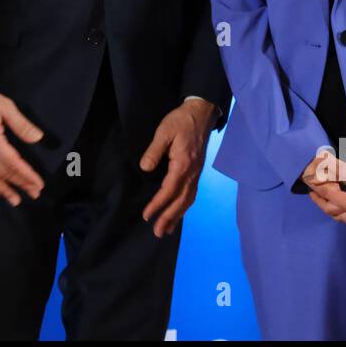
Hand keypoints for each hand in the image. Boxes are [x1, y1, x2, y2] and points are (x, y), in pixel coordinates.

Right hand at [0, 78, 44, 206]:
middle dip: (20, 185)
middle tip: (34, 195)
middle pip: (3, 174)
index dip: (27, 176)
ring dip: (4, 190)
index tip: (39, 185)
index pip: (13, 164)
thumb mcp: (5, 106)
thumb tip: (38, 139)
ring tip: (16, 201)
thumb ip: (21, 124)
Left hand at [139, 98, 218, 237]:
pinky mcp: (196, 172)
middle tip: (157, 232)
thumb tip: (145, 168)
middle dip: (169, 217)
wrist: (201, 114)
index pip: (169, 190)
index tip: (146, 215)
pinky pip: (191, 194)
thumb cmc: (180, 121)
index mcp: (183, 164)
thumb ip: (154, 150)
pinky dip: (184, 207)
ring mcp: (196, 173)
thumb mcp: (164, 131)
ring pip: (188, 200)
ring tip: (167, 230)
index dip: (158, 204)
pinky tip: (178, 212)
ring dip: (177, 216)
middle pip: (181, 200)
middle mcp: (192, 173)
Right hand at [300, 150, 345, 234]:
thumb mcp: (329, 162)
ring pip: (345, 219)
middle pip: (345, 217)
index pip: (344, 203)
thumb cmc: (319, 164)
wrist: (307, 169)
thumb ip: (342, 169)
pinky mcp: (333, 208)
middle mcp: (327, 203)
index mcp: (326, 192)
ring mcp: (329, 207)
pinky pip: (345, 217)